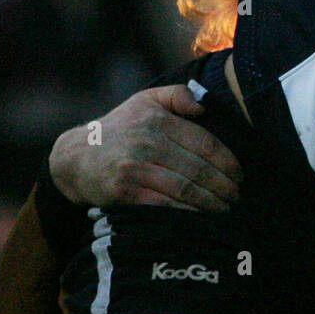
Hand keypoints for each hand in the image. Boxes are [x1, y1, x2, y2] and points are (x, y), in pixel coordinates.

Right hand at [49, 85, 241, 212]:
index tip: (240, 175)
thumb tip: (204, 106)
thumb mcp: (145, 100)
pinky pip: (165, 205)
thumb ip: (178, 95)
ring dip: (211, 202)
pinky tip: (201, 218)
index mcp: (159, 121)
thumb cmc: (119, 128)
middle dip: (224, 186)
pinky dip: (188, 213)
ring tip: (226, 209)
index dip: (228, 162)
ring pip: (186, 189)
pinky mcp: (125, 191)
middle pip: (199, 169)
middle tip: (237, 196)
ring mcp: (135, 168)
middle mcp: (148, 142)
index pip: (206, 143)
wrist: (74, 157)